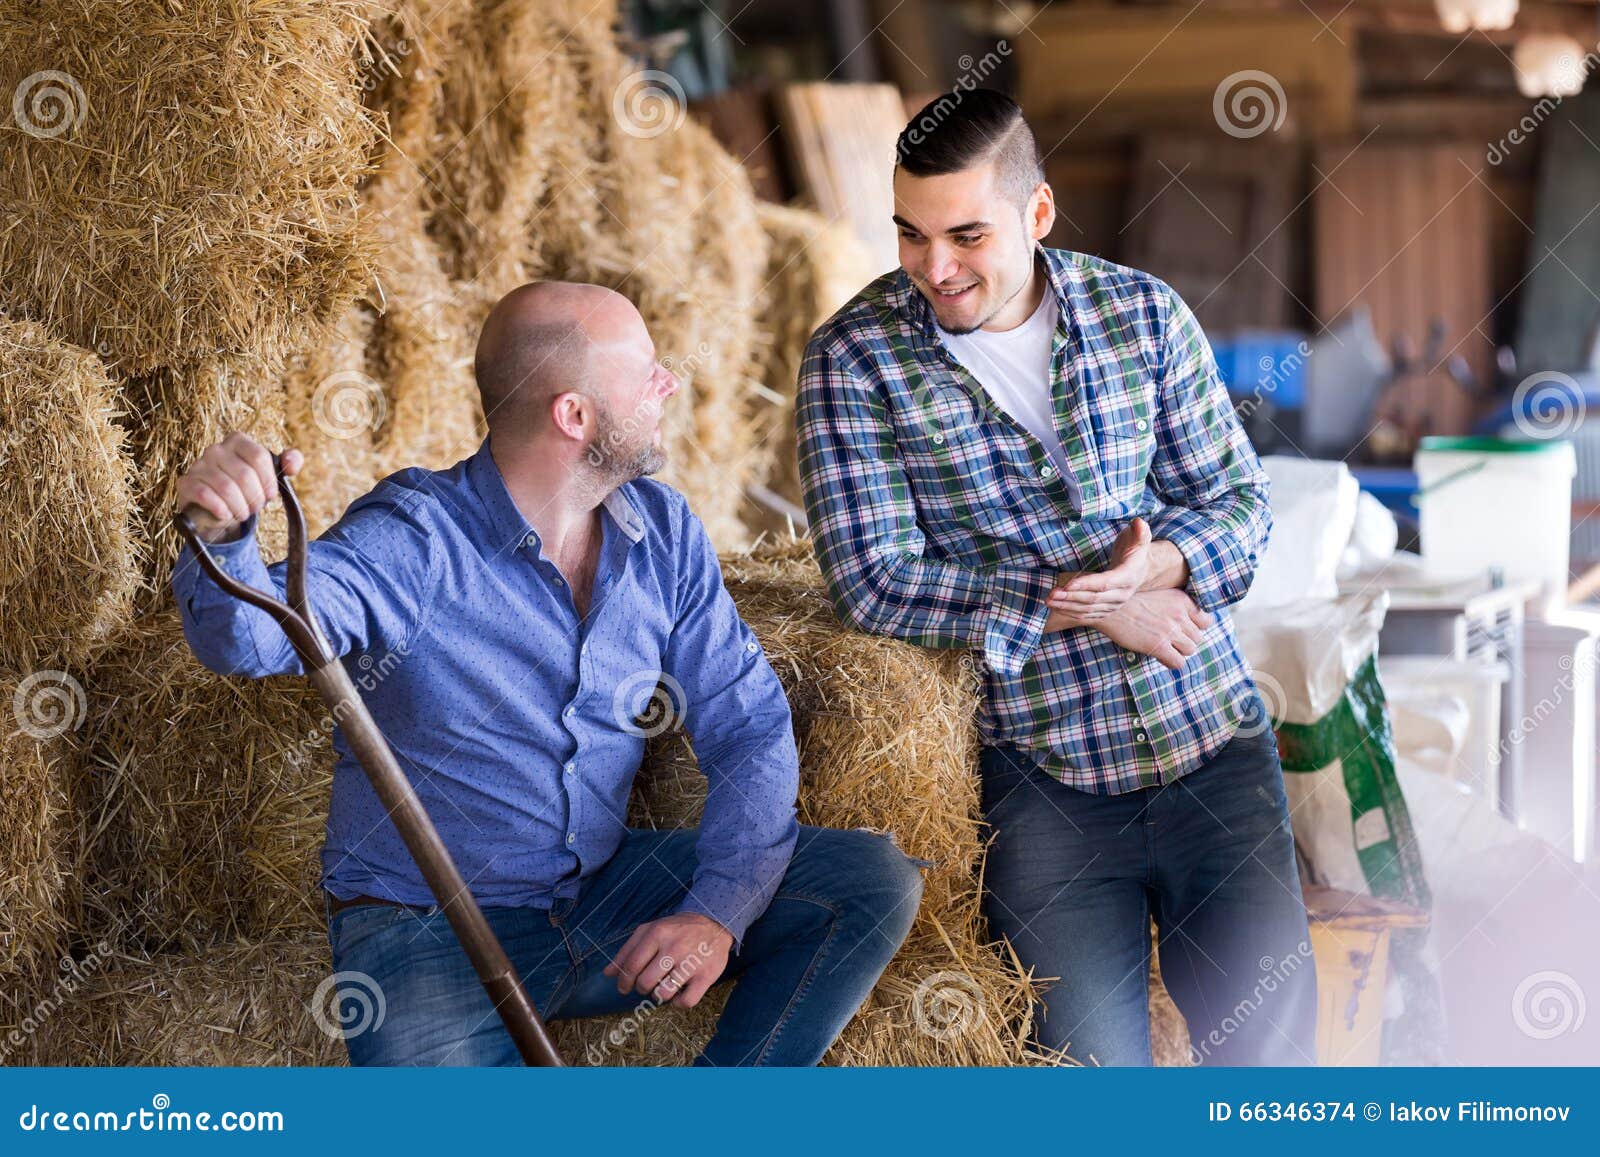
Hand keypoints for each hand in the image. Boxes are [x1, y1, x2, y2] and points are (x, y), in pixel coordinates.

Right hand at [173, 433, 302, 543]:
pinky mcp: (186, 483)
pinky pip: (206, 495)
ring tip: (242, 513)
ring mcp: (198, 465)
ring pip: (227, 488)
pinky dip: (221, 509)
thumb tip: (292, 462)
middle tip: (255, 508)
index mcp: (237, 441)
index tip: (270, 495)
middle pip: (245, 475)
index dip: (268, 481)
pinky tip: (225, 514)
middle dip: (255, 498)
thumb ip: (288, 464)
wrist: (218, 509)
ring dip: (240, 507)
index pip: (259, 457)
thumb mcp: (270, 474)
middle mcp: (216, 449)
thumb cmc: (247, 489)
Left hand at [602, 912, 731, 1006]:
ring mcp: (691, 962)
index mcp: (657, 934)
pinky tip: (678, 994)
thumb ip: (627, 950)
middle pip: (645, 982)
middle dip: (641, 988)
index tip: (624, 988)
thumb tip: (606, 974)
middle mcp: (674, 947)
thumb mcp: (650, 931)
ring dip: (659, 995)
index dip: (624, 981)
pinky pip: (685, 1001)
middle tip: (646, 984)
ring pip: (663, 994)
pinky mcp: (707, 976)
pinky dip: (678, 1003)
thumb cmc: (676, 930)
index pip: (631, 965)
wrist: (714, 924)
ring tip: (663, 986)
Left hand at [1046, 518, 1150, 621]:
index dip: (1087, 584)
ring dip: (1067, 606)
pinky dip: (1071, 613)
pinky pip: (1087, 615)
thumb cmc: (1135, 549)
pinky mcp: (1106, 610)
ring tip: (1048, 600)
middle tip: (1051, 594)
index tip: (1068, 584)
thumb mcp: (1139, 538)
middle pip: (1094, 599)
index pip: (1106, 583)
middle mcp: (1122, 595)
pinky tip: (1057, 607)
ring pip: (1088, 609)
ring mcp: (1114, 605)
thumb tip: (1139, 522)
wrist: (1140, 569)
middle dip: (1071, 597)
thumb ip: (1140, 531)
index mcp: (1129, 577)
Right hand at [1094, 588, 1213, 671]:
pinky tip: (1161, 657)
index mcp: (1181, 600)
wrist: (1108, 607)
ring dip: (1178, 652)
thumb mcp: (1157, 594)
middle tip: (1170, 641)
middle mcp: (1179, 615)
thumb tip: (1185, 623)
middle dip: (1185, 641)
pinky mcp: (1159, 645)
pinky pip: (1179, 662)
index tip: (1184, 630)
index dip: (1196, 628)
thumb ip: (1174, 606)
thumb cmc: (1129, 602)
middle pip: (1198, 638)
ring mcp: (1170, 630)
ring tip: (1164, 648)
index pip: (1206, 621)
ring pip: (1190, 650)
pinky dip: (1171, 662)